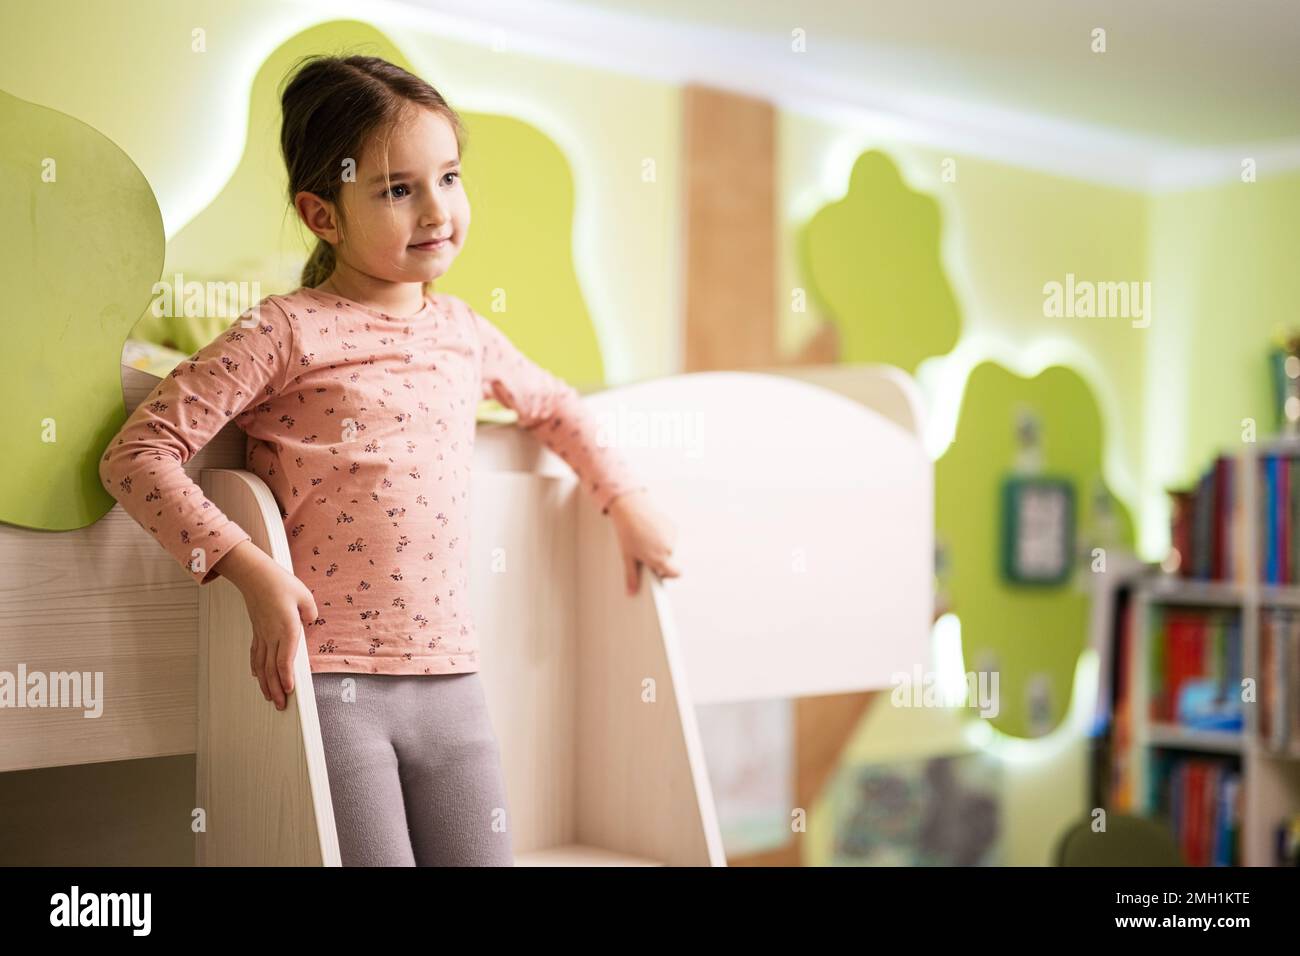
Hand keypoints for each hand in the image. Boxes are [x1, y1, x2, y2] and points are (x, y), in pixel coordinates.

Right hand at [215, 540, 317, 709]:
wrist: (254, 575)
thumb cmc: (280, 583)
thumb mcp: (304, 595)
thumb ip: (310, 612)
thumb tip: (311, 621)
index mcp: (286, 628)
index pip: (284, 659)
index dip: (286, 677)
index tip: (289, 691)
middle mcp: (271, 635)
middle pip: (271, 668)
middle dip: (276, 689)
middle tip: (280, 705)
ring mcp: (262, 634)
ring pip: (261, 665)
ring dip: (265, 684)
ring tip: (269, 698)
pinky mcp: (257, 631)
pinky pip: (256, 653)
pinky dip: (256, 667)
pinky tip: (257, 676)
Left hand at [607, 489, 680, 594]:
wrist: (631, 508)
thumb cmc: (627, 533)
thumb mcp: (628, 556)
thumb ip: (631, 576)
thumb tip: (631, 593)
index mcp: (659, 559)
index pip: (676, 573)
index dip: (669, 575)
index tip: (659, 572)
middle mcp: (669, 549)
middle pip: (668, 560)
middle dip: (659, 558)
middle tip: (643, 550)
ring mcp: (672, 537)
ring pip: (668, 548)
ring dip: (660, 546)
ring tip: (644, 537)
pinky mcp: (672, 526)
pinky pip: (670, 536)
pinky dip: (662, 535)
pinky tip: (650, 529)